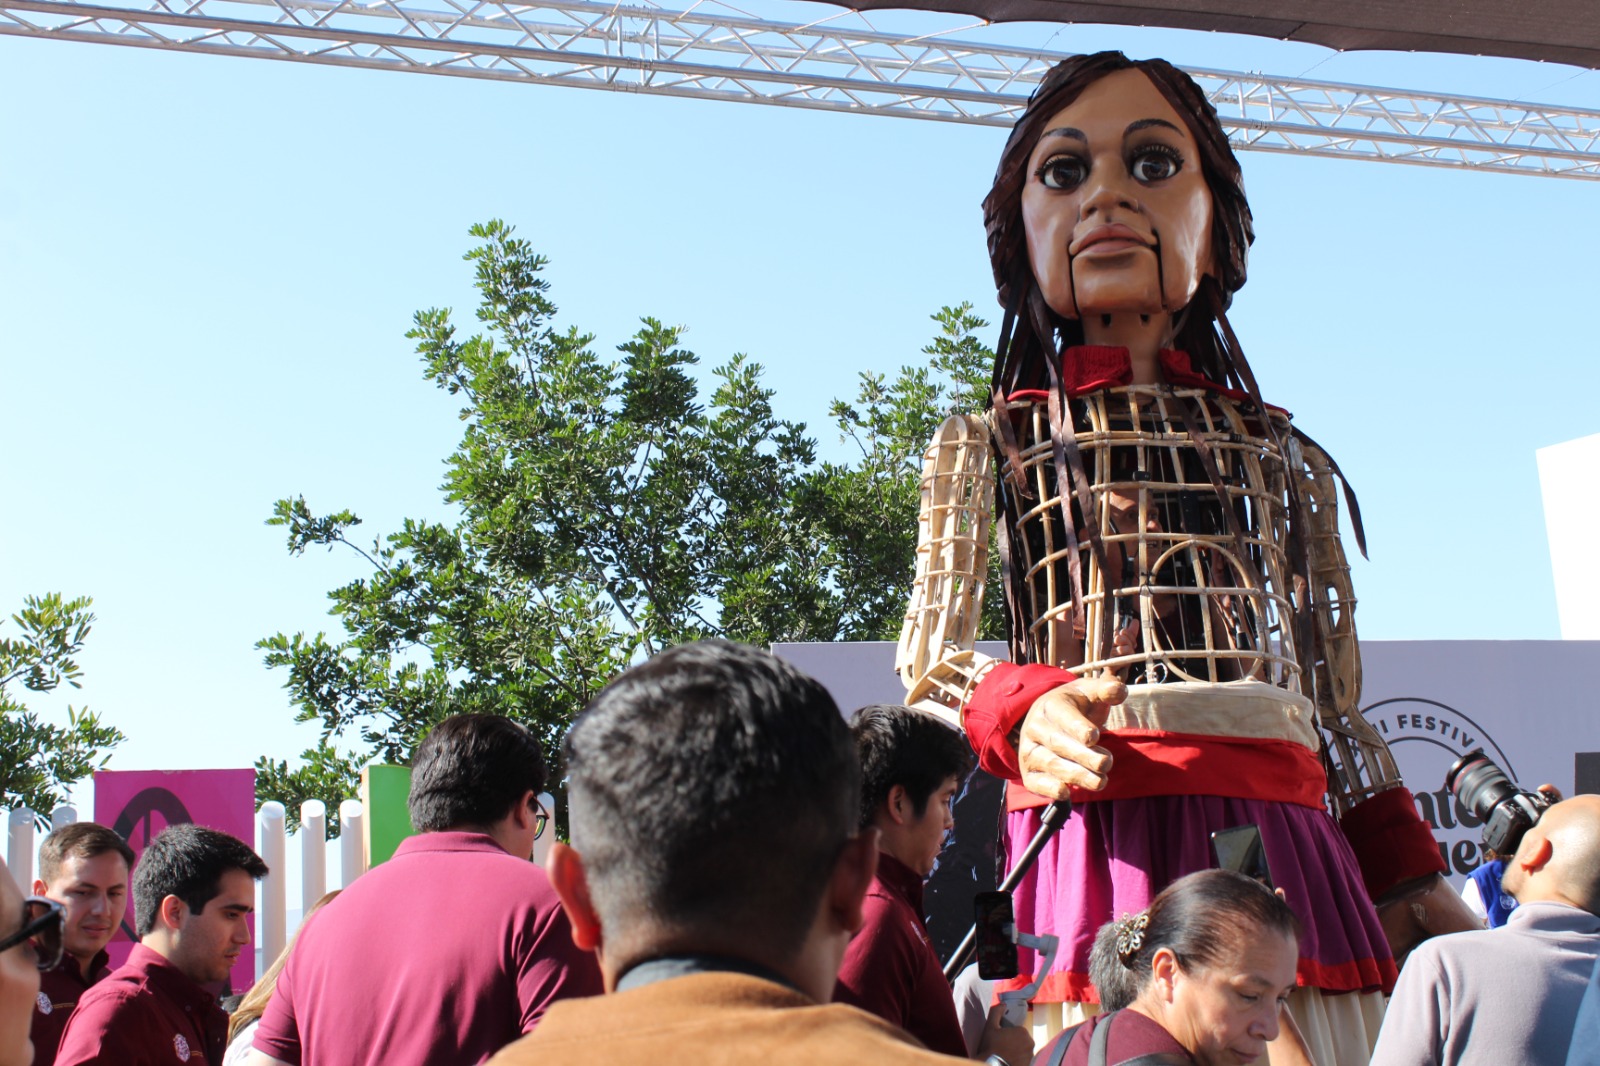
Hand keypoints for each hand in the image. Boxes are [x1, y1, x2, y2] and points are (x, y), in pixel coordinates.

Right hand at [975, 1003, 1033, 1064]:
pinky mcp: (1029, 1064)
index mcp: (1023, 1032)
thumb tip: (1003, 1004)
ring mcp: (1031, 1056)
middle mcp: (1031, 1043)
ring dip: (1017, 1052)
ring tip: (1006, 1056)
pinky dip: (1019, 1060)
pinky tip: (1010, 1061)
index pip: (1017, 1031)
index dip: (1008, 1035)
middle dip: (1014, 1043)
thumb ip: (996, 1012)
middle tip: (1003, 1048)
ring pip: (1024, 1051)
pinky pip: (1024, 1060)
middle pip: (1022, 1041)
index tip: (1001, 1040)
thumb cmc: (991, 1046)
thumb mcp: (990, 1027)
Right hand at [1017, 676, 1126, 799]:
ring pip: (1051, 765)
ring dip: (1076, 775)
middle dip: (1084, 756)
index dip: (1078, 728)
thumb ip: (1107, 689)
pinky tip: (1067, 793)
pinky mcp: (1029, 773)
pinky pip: (1036, 784)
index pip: (1063, 717)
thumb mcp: (1090, 692)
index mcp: (1051, 705)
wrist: (1047, 719)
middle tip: (1107, 763)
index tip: (1094, 737)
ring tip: (1101, 781)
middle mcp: (1035, 728)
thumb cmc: (1076, 707)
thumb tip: (1119, 690)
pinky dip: (1050, 790)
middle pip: (1058, 744)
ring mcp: (1029, 751)